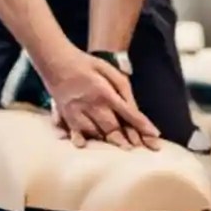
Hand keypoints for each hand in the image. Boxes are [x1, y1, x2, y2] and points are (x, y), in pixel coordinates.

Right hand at [43, 48, 159, 150]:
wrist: (56, 60)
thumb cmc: (87, 64)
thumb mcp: (110, 70)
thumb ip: (123, 89)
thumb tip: (132, 109)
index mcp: (105, 92)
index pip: (128, 113)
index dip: (142, 125)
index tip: (155, 136)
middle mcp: (91, 104)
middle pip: (112, 128)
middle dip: (126, 141)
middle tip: (137, 150)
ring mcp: (77, 111)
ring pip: (94, 133)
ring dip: (107, 143)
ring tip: (119, 150)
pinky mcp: (65, 115)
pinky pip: (75, 132)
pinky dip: (82, 140)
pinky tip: (87, 145)